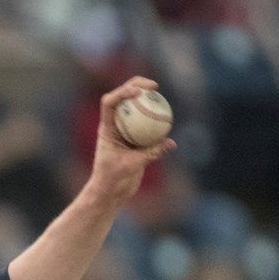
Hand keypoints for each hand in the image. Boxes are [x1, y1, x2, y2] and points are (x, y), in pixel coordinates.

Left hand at [85, 77, 176, 207]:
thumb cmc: (113, 180)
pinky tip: (170, 120)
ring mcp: (124, 132)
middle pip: (123, 99)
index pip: (110, 103)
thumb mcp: (132, 166)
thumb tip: (171, 142)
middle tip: (154, 86)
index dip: (122, 92)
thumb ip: (151, 153)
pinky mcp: (134, 141)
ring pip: (135, 110)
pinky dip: (157, 122)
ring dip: (147, 100)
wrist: (110, 193)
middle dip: (136, 86)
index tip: (139, 92)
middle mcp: (114, 127)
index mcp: (107, 129)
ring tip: (162, 95)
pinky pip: (147, 127)